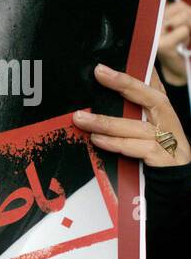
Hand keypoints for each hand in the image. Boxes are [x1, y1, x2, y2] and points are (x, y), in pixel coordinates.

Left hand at [73, 64, 189, 166]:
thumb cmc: (155, 166)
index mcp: (166, 120)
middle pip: (154, 99)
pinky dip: (118, 143)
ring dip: (108, 121)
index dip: (142, 75)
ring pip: (141, 127)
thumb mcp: (142, 142)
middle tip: (101, 72)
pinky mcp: (167, 162)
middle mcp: (171, 128)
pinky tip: (98, 141)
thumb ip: (127, 126)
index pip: (156, 91)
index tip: (122, 61)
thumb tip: (93, 114)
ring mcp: (172, 144)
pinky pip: (143, 149)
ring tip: (82, 119)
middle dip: (127, 83)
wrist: (178, 197)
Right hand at [156, 0, 190, 86]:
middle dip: (190, 15)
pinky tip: (182, 45)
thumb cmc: (182, 43)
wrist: (180, 68)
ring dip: (190, 27)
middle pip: (180, 6)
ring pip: (183, 17)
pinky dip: (187, 37)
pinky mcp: (161, 45)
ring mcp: (153, 33)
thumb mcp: (184, 20)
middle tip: (186, 29)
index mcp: (155, 14)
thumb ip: (184, 8)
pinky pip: (183, 30)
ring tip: (184, 38)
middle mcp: (149, 22)